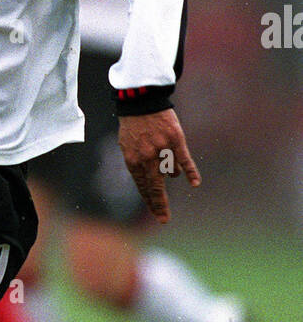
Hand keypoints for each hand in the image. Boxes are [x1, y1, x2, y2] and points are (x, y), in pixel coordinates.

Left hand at [118, 109, 200, 223]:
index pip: (142, 187)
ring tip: (169, 163)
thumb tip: (152, 179)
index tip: (156, 214)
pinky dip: (190, 171)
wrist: (141, 102)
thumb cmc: (134, 125)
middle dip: (159, 205)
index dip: (149, 201)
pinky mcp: (175, 141)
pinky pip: (184, 160)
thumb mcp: (127, 146)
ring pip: (171, 172)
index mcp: (133, 160)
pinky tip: (194, 182)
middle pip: (155, 187)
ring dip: (171, 172)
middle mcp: (146, 158)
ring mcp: (161, 150)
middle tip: (164, 219)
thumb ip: (139, 164)